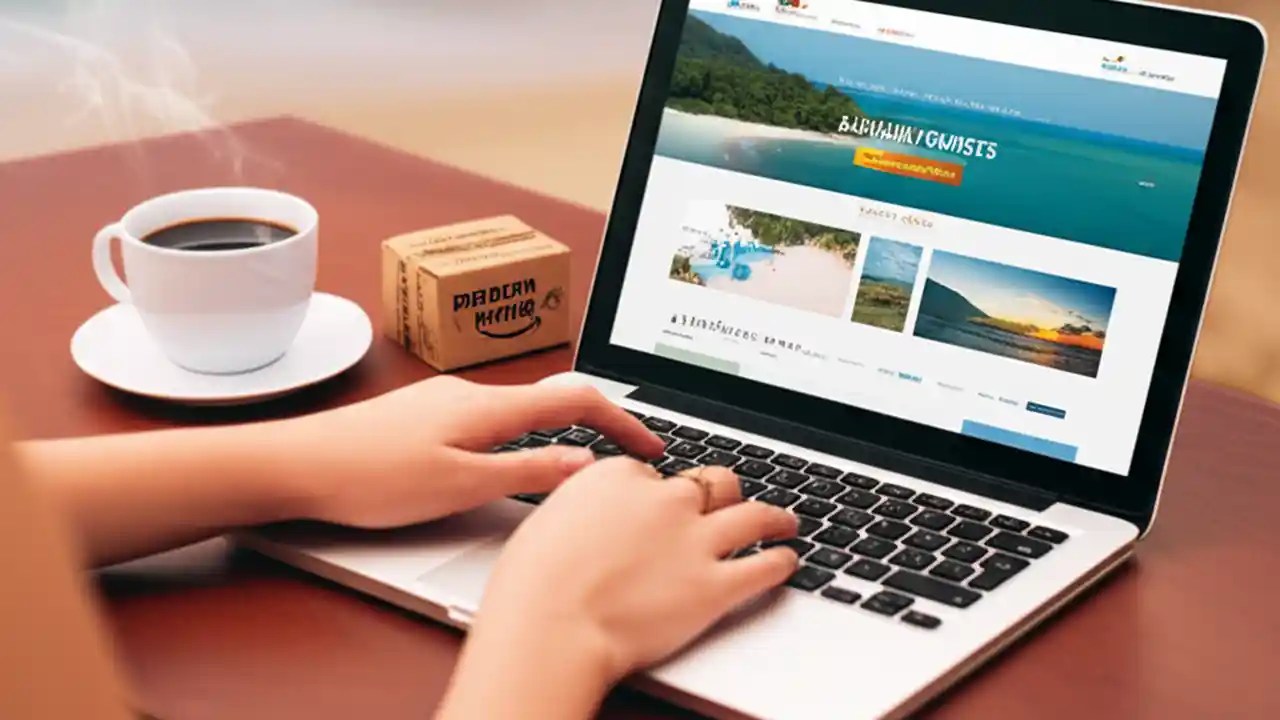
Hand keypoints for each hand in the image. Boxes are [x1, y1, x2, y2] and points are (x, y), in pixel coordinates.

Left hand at [281, 376, 664, 528]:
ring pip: (522, 412)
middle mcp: (472, 394)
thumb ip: (526, 470)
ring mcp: (447, 401)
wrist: (296, 464)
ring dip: (560, 432)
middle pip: (554, 398)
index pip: (576, 400)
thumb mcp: (459, 485)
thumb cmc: (370, 477)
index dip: (623, 420)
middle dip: (599, 424)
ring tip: (582, 467)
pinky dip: (523, 438)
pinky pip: (492, 421)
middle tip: (629, 456)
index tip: (653, 446)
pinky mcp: (427, 416)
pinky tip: (515, 463)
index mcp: (488, 407)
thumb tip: (585, 461)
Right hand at [469, 460, 799, 689]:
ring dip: (774, 518)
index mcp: (620, 475)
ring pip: (753, 515)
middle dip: (723, 491)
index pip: (653, 473)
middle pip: (711, 483)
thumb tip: (591, 517)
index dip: (658, 493)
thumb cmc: (533, 584)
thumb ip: (583, 509)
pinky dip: (781, 563)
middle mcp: (664, 499)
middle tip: (732, 499)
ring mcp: (695, 541)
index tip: (659, 508)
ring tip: (785, 522)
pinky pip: (764, 566)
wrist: (549, 626)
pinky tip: (787, 562)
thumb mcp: (547, 519)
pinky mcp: (715, 585)